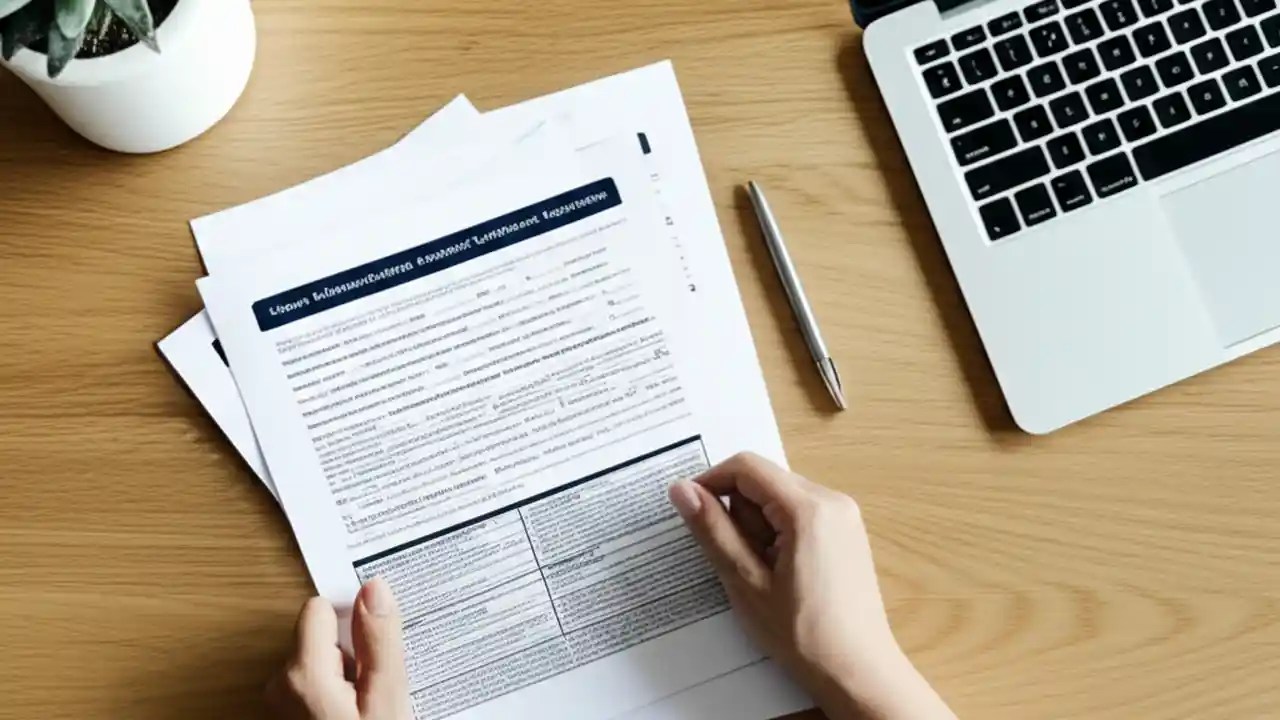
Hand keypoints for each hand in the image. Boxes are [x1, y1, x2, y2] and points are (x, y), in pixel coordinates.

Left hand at [268, 578, 411, 719]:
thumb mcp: (386, 700)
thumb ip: (379, 641)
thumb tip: (374, 588)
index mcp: (303, 672)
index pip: (319, 607)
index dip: (354, 620)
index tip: (374, 645)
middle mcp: (281, 682)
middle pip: (320, 633)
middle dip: (351, 650)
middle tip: (375, 685)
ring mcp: (281, 701)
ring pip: (320, 659)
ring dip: (345, 673)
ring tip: (366, 704)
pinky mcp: (287, 712)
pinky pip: (314, 681)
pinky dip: (336, 690)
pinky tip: (355, 712)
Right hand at [668, 453, 955, 719]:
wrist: (858, 671)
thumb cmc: (803, 634)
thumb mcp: (746, 582)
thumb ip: (713, 530)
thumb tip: (681, 490)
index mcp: (808, 509)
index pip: (746, 467)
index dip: (711, 483)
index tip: (692, 514)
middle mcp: (832, 500)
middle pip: (764, 479)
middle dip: (741, 513)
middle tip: (741, 562)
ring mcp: (844, 515)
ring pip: (780, 496)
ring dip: (760, 525)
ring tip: (764, 572)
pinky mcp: (848, 531)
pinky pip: (801, 512)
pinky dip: (780, 531)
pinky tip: (782, 571)